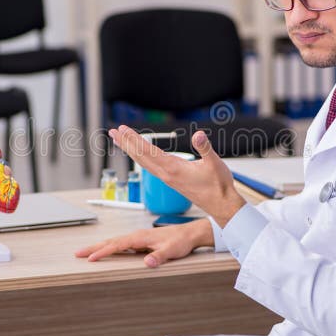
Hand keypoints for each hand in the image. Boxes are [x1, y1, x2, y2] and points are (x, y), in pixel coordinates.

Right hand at [75, 217, 212, 267]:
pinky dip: (110, 248)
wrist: (189, 234)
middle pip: (111, 241)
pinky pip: (121, 245)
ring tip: (87, 253)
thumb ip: (158, 257)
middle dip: (94, 247)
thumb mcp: (171, 251)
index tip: (90, 258)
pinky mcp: (141, 242)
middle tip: (78, 253)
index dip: (103, 252)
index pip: (117, 245)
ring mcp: (138, 238)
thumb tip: (147, 263)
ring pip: (114, 242)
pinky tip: (107, 252)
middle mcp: (136, 236)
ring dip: (100, 247)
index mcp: (140, 237)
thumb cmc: (180, 241)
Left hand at [109, 125, 245, 225]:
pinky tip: (140, 154)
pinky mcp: (171, 181)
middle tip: (114, 131)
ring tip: (120, 141)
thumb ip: (205, 148)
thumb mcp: (215, 163)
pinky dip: (141, 158)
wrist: (221, 206)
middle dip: (126, 143)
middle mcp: (167, 174)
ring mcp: (167, 179)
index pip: (148, 151)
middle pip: (140, 157)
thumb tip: (199, 135)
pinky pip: (150, 167)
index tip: (122, 129)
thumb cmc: (219, 186)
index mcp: (173, 169)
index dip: (134, 139)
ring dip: (131, 150)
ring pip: (143, 163)